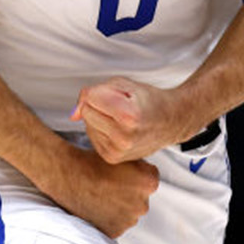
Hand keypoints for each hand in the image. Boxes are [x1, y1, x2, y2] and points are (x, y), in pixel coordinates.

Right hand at [47, 144, 159, 237]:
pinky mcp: (115, 231)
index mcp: (150, 183)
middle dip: (129, 192)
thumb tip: (146, 169)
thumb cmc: (96, 162)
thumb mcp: (125, 155)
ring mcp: (129, 220)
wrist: (69, 177)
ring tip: (102, 194)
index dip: (135, 174)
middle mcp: (143, 204)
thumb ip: (141, 164)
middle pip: (140, 198)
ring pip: (128, 211)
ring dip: (120, 205)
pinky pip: (116, 223)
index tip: (121, 173)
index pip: (149, 179)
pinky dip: (109, 217)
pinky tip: (97, 205)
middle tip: (110, 184)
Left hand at [72, 77, 199, 163]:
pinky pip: (93, 138)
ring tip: (122, 118)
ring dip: (99, 118)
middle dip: (98, 105)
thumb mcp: (124, 84)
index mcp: (128, 116)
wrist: (170, 122)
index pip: (90, 97)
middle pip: (86, 111)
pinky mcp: (113, 158)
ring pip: (87, 125)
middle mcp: (123, 137)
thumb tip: (74, 115)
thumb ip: (94, 92)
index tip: (119, 94)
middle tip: (121, 106)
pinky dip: (102, 130)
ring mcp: (118, 150)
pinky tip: (118, 129)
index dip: (101, 91)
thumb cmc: (148, 100)